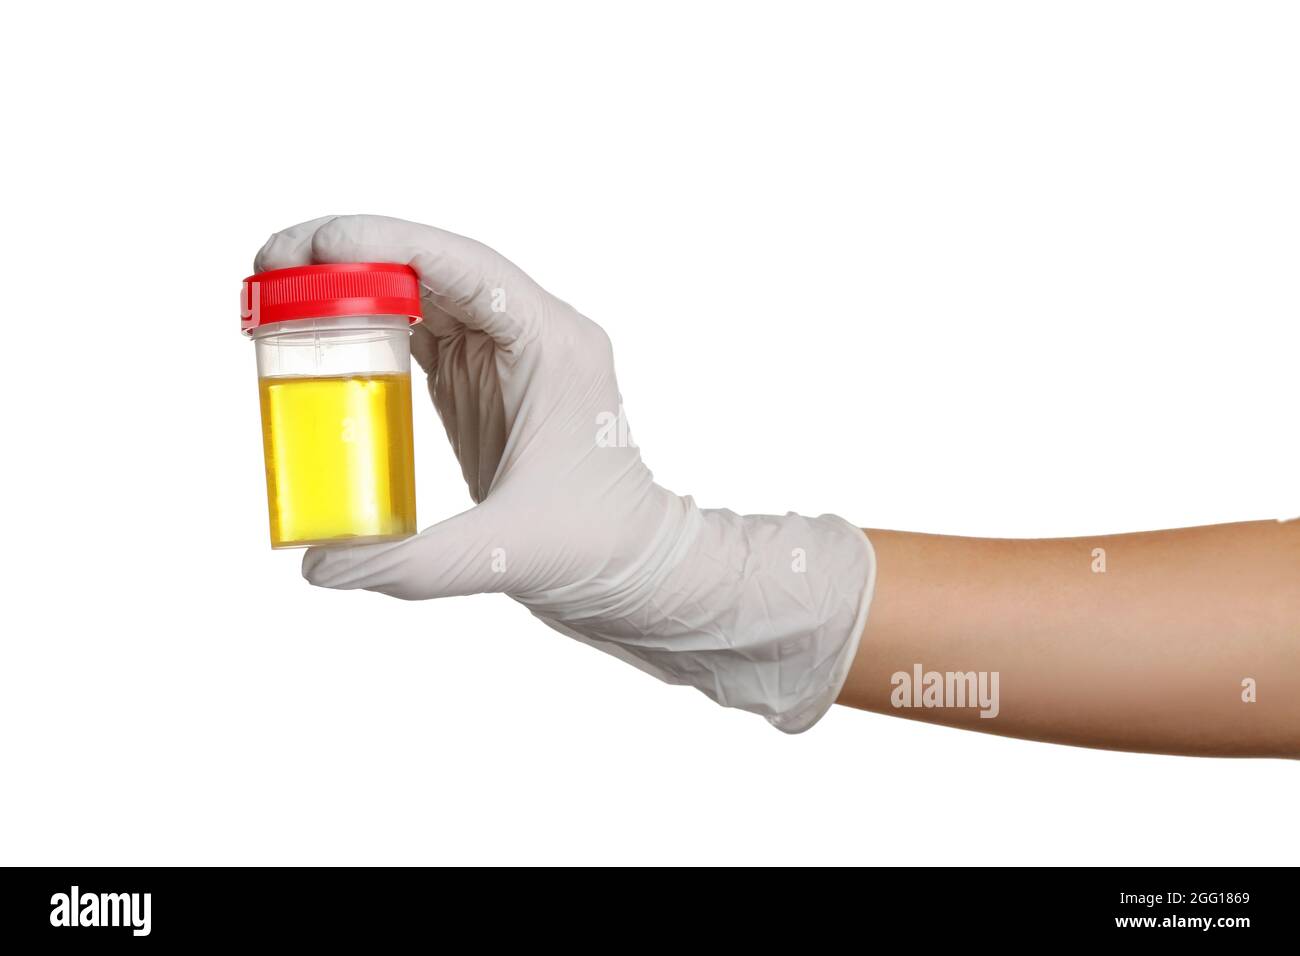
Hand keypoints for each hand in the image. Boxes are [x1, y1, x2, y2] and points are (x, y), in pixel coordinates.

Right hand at [254, 215, 874, 730]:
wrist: (637, 569)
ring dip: (355, 284)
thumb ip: (410, 563)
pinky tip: (318, 332)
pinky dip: (370, 325)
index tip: (318, 245)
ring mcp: (508, 357)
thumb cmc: (599, 550)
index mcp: (554, 348)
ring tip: (277, 289)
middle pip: (436, 266)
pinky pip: (423, 336)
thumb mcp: (506, 557)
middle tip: (272, 259)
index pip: (468, 269)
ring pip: (425, 294)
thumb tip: (317, 567)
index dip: (390, 245)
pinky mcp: (486, 385)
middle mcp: (533, 336)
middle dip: (353, 254)